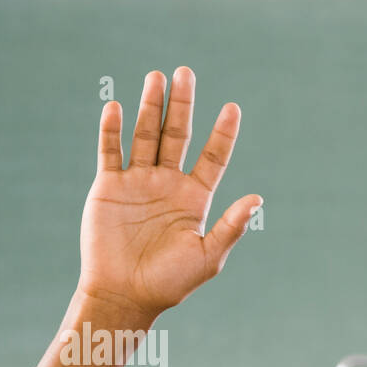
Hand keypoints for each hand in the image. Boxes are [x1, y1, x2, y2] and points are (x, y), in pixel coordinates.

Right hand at [77, 67, 261, 321]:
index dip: (223, 133)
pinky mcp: (109, 186)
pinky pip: (110, 151)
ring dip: (151, 107)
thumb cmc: (171, 282)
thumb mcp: (207, 255)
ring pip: (146, 135)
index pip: (213, 157)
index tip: (233, 108)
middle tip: (186, 72)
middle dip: (182, 105)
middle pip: (178, 135)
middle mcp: (168, 184)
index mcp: (195, 198)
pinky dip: (112, 130)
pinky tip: (118, 107)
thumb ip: (230, 226)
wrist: (126, 294)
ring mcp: (138, 182)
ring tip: (157, 78)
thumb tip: (257, 199)